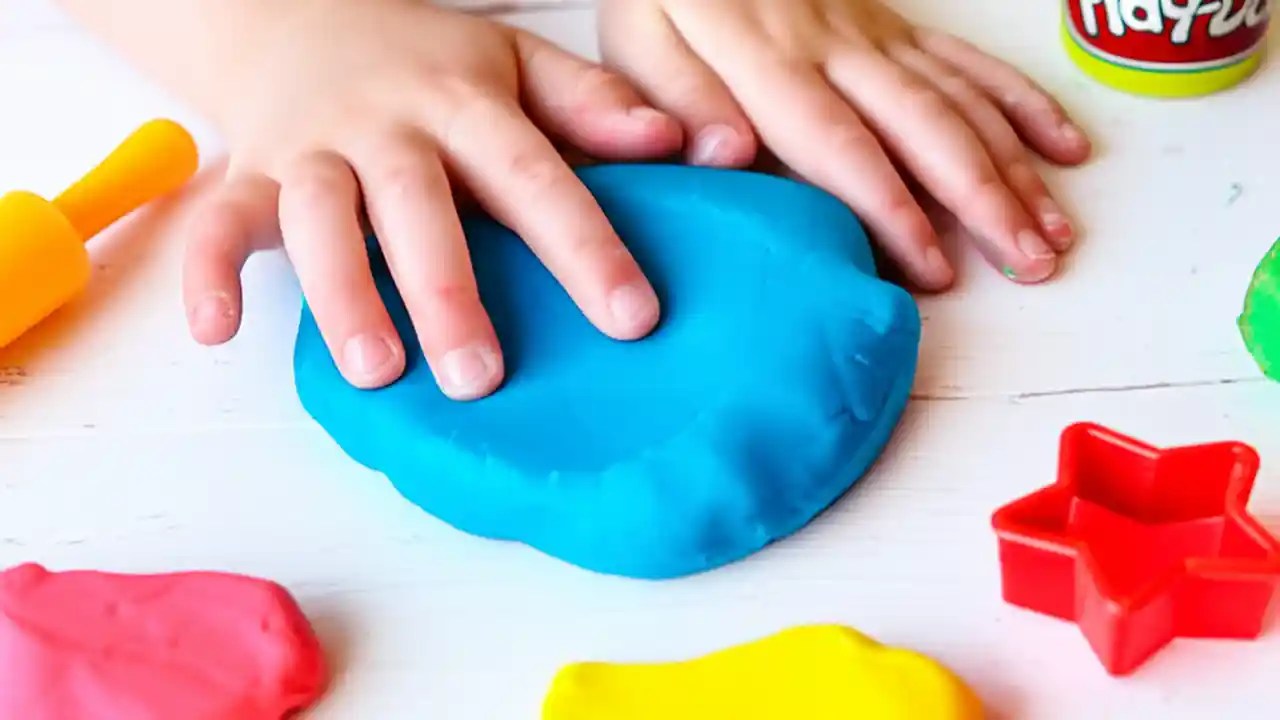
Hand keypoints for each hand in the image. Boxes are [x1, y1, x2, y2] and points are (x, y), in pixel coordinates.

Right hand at [181, 0, 681, 396]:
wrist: (303, 18)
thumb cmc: (429, 63)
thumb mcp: (517, 65)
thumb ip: (590, 104)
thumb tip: (679, 141)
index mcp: (467, 102)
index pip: (535, 175)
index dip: (583, 246)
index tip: (633, 318)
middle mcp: (389, 127)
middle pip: (419, 209)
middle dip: (448, 293)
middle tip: (483, 377)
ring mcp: (314, 150)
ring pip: (320, 220)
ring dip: (342, 295)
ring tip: (377, 373)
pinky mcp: (250, 173)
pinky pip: (219, 221)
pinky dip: (208, 273)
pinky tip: (219, 333)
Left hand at [600, 0, 1091, 288]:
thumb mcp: (641, 39)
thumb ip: (680, 98)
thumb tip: (728, 155)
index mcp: (770, 62)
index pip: (841, 145)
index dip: (893, 210)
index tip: (934, 271)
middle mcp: (839, 49)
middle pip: (926, 127)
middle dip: (984, 202)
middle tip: (1029, 267)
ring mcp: (878, 35)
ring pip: (962, 102)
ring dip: (1014, 170)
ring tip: (1052, 238)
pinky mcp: (898, 26)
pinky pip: (973, 64)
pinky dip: (1024, 107)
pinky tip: (1065, 150)